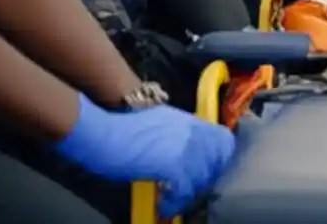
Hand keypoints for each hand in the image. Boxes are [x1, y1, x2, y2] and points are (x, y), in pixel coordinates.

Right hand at [54, 94, 235, 214]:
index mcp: (189, 120)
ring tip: (175, 201)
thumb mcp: (157, 123)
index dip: (220, 158)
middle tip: (191, 190)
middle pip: (219, 159)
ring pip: (204, 176)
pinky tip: (164, 206)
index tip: (209, 172)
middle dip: (208, 177)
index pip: (223, 139)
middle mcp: (191, 131)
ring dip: (191, 192)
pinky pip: (185, 190)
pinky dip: (175, 202)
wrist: (103, 129)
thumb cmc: (121, 127)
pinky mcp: (173, 164)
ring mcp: (184, 147)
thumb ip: (176, 136)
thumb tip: (180, 154)